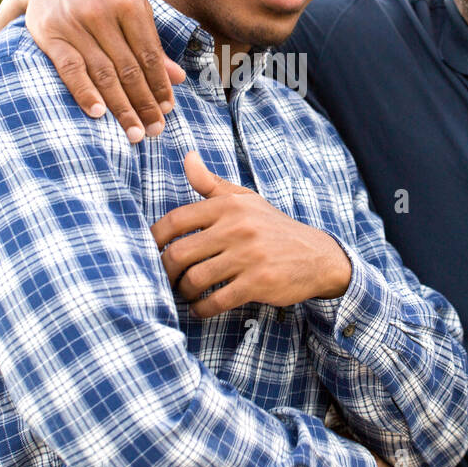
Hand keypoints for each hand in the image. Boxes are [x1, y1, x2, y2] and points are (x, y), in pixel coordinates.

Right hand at [0, 0, 185, 142]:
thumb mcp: (131, 7)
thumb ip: (151, 43)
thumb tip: (178, 78)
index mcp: (129, 4)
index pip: (149, 54)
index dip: (160, 85)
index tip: (169, 110)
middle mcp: (102, 13)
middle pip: (129, 68)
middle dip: (145, 102)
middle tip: (155, 130)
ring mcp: (75, 24)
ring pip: (103, 72)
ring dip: (121, 106)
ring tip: (134, 132)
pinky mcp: (50, 34)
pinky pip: (70, 68)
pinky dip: (84, 92)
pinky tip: (98, 113)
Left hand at [151, 152, 352, 318]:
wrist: (317, 256)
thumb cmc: (273, 227)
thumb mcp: (245, 200)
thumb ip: (211, 183)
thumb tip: (187, 157)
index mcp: (228, 206)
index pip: (175, 220)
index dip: (153, 239)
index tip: (149, 251)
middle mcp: (237, 228)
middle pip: (179, 254)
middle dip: (165, 272)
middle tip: (166, 279)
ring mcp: (248, 256)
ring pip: (195, 279)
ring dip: (183, 292)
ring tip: (185, 293)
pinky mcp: (258, 282)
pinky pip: (216, 301)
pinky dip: (202, 309)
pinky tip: (200, 308)